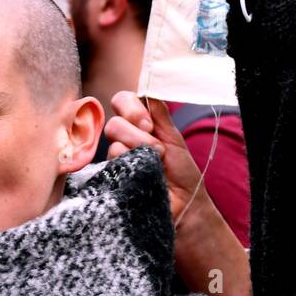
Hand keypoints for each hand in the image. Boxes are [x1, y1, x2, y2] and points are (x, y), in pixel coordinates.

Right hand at [106, 92, 204, 223]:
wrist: (184, 205)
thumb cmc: (181, 174)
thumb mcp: (174, 138)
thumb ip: (160, 115)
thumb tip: (148, 90)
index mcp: (140, 124)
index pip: (122, 101)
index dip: (131, 107)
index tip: (150, 124)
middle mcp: (125, 139)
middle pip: (114, 122)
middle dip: (137, 133)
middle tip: (157, 149)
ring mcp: (117, 159)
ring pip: (112, 141)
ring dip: (137, 150)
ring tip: (153, 165)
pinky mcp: (112, 176)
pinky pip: (111, 162)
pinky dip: (128, 165)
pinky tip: (141, 175)